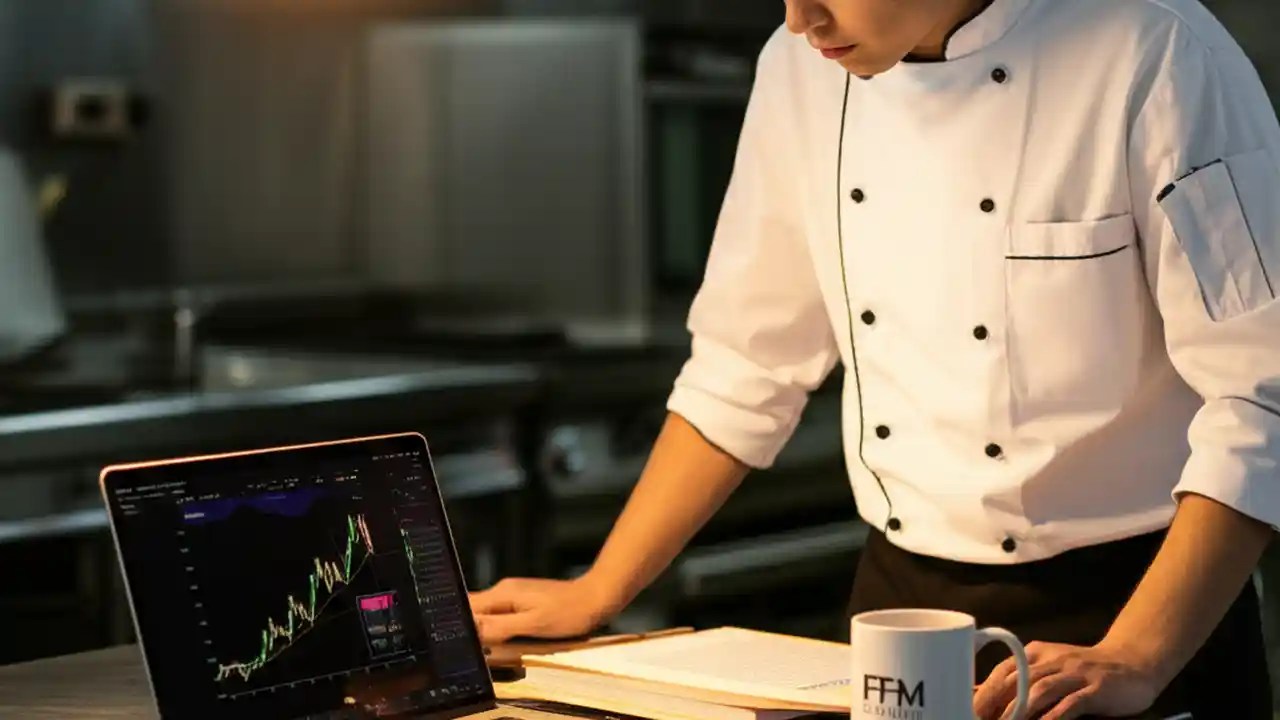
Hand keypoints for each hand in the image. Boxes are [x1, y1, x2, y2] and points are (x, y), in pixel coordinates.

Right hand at [468, 575, 618, 644]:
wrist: (594, 599)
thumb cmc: (568, 613)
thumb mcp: (532, 623)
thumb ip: (500, 626)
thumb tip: (471, 628)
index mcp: (503, 593)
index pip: (468, 606)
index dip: (460, 623)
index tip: (459, 639)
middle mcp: (504, 590)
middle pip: (475, 608)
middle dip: (471, 626)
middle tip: (474, 645)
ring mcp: (514, 594)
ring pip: (488, 611)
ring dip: (485, 627)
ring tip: (490, 643)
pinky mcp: (523, 600)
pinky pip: (501, 613)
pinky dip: (498, 625)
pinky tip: (504, 637)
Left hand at [972, 641, 1161, 719]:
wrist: (1133, 662)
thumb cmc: (1083, 671)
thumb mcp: (1048, 670)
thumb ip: (1017, 683)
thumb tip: (978, 695)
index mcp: (1035, 654)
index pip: (1002, 672)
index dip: (983, 694)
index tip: (967, 711)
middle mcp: (1052, 660)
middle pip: (1016, 682)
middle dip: (994, 705)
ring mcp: (1074, 673)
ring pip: (1040, 691)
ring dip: (1019, 711)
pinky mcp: (1096, 688)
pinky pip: (1071, 704)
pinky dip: (1054, 716)